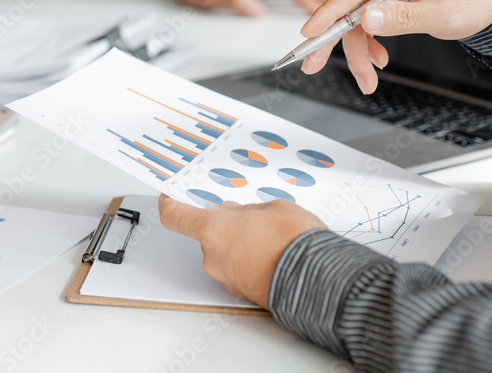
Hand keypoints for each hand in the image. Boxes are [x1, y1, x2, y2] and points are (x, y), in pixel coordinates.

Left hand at [159, 194, 324, 308]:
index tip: (170, 197)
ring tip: (271, 238)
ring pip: (225, 254)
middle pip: (206, 236)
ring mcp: (227, 279)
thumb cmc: (296, 242)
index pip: (175, 216)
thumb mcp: (273, 208)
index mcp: (213, 231)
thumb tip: (238, 214)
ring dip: (240, 245)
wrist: (321, 282)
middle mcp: (213, 258)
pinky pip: (238, 271)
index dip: (170, 204)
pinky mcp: (243, 294)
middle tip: (250, 218)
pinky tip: (273, 254)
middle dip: (225, 227)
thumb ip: (247, 210)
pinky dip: (249, 262)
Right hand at [299, 0, 491, 93]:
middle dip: (335, 40)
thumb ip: (405, 17)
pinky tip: (378, 59)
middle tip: (313, 65)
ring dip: (358, 49)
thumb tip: (367, 18)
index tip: (310, 32)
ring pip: (359, 17)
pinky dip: (370, 41)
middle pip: (351, 5)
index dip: (329, 12)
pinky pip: (370, 17)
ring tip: (367, 78)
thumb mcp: (446, 14)